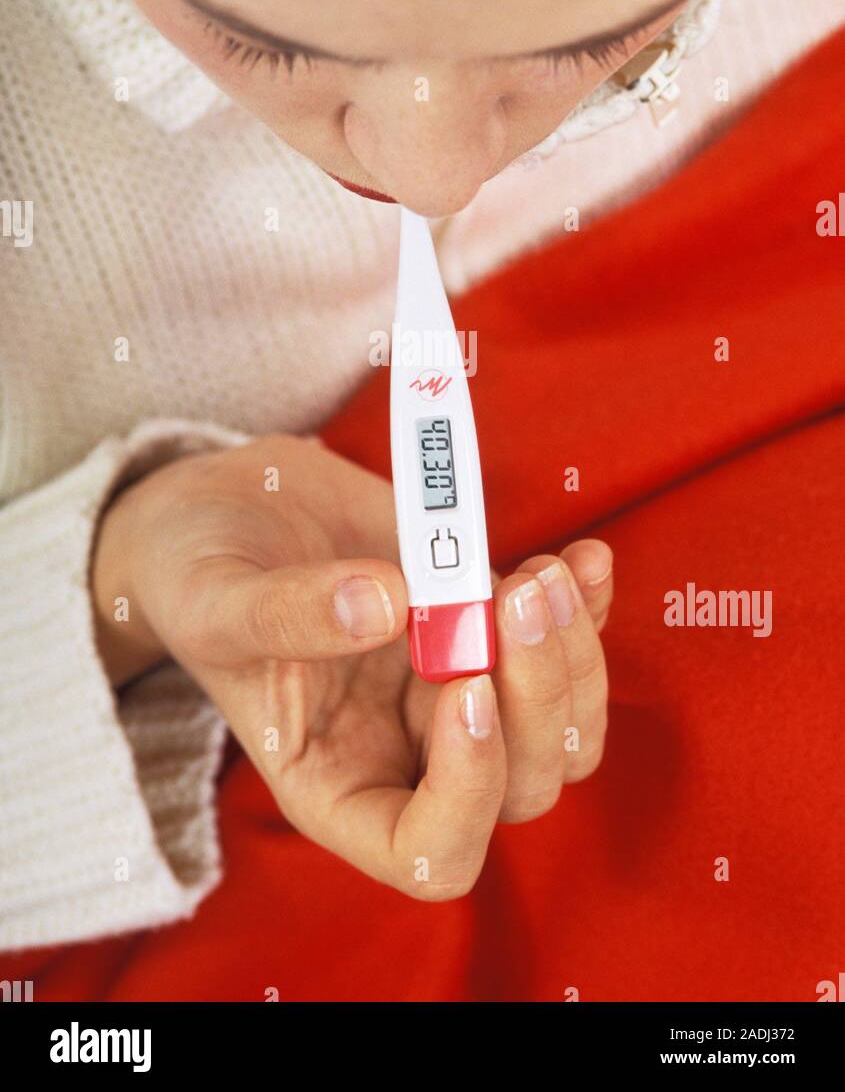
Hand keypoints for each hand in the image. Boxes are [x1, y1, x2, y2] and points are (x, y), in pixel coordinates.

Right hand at [92, 434, 610, 898]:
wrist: (224, 510)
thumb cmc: (197, 577)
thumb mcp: (213, 601)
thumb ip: (285, 614)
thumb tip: (383, 604)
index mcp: (337, 786)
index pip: (429, 854)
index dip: (469, 792)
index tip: (464, 689)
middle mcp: (407, 752)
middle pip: (521, 786)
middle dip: (539, 698)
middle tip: (516, 596)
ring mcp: (452, 692)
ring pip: (562, 731)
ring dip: (573, 657)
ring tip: (542, 574)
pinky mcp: (483, 630)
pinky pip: (566, 650)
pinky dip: (589, 610)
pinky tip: (583, 559)